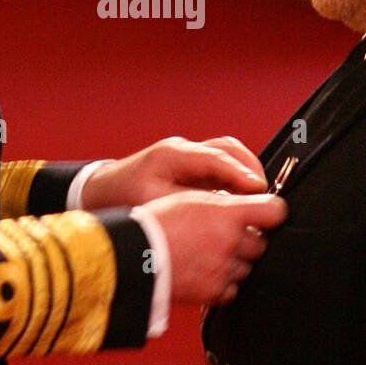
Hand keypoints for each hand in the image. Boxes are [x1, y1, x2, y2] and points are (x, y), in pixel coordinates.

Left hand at [81, 136, 265, 208]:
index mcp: (173, 155)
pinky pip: (223, 168)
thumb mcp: (150, 205)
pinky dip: (238, 181)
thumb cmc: (121, 198)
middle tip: (264, 196)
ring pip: (229, 155)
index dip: (240, 173)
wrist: (101, 192)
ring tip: (258, 198)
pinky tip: (243, 202)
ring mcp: (189, 158)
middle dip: (250, 169)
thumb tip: (219, 215)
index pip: (215, 157)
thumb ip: (184, 206)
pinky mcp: (192, 169)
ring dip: (246, 173)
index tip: (258, 189)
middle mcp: (184, 151)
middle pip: (228, 149)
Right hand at [145, 190, 285, 304]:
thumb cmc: (158, 224)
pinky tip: (206, 271)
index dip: (271, 211)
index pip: (274, 211)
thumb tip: (252, 207)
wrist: (135, 257)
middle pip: (261, 242)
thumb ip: (226, 204)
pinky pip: (233, 289)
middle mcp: (230, 243)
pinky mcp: (214, 293)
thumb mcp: (191, 199)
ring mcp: (224, 270)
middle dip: (248, 238)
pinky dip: (224, 282)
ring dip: (236, 261)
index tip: (267, 212)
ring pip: (248, 266)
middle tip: (226, 234)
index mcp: (226, 215)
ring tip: (209, 253)